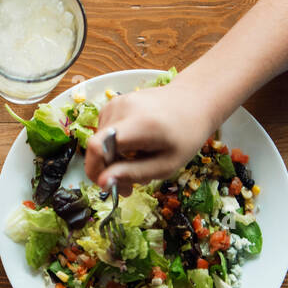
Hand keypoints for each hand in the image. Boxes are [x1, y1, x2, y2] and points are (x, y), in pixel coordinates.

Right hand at [84, 78, 222, 187]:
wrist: (193, 101)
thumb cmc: (185, 135)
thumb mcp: (166, 164)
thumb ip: (133, 173)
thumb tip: (103, 183)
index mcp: (138, 124)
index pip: (97, 146)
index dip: (94, 170)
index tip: (106, 186)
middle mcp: (122, 109)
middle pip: (97, 147)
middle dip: (107, 171)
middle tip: (129, 187)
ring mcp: (115, 103)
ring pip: (100, 142)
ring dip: (113, 159)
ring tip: (137, 164)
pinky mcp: (113, 103)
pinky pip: (105, 133)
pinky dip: (114, 146)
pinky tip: (133, 148)